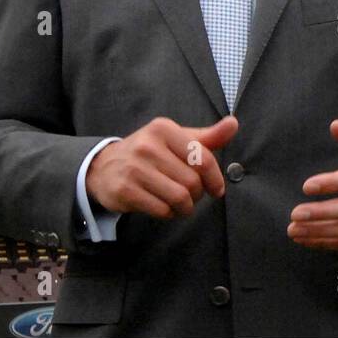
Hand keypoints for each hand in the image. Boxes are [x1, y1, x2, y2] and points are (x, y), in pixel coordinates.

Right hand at [85, 115, 237, 218]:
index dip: (215, 178)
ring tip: (181, 204)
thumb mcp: (176, 140)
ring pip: (179, 197)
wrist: (103, 167)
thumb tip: (234, 124)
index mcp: (164, 129)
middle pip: (192, 181)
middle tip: (192, 196)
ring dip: (185, 207)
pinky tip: (164, 207)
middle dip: (197, 194)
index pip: (203, 158)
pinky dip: (169, 213)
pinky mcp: (124, 190)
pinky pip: (161, 210)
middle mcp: (148, 145)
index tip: (216, 189)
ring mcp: (134, 168)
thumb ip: (207, 137)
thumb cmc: (150, 153)